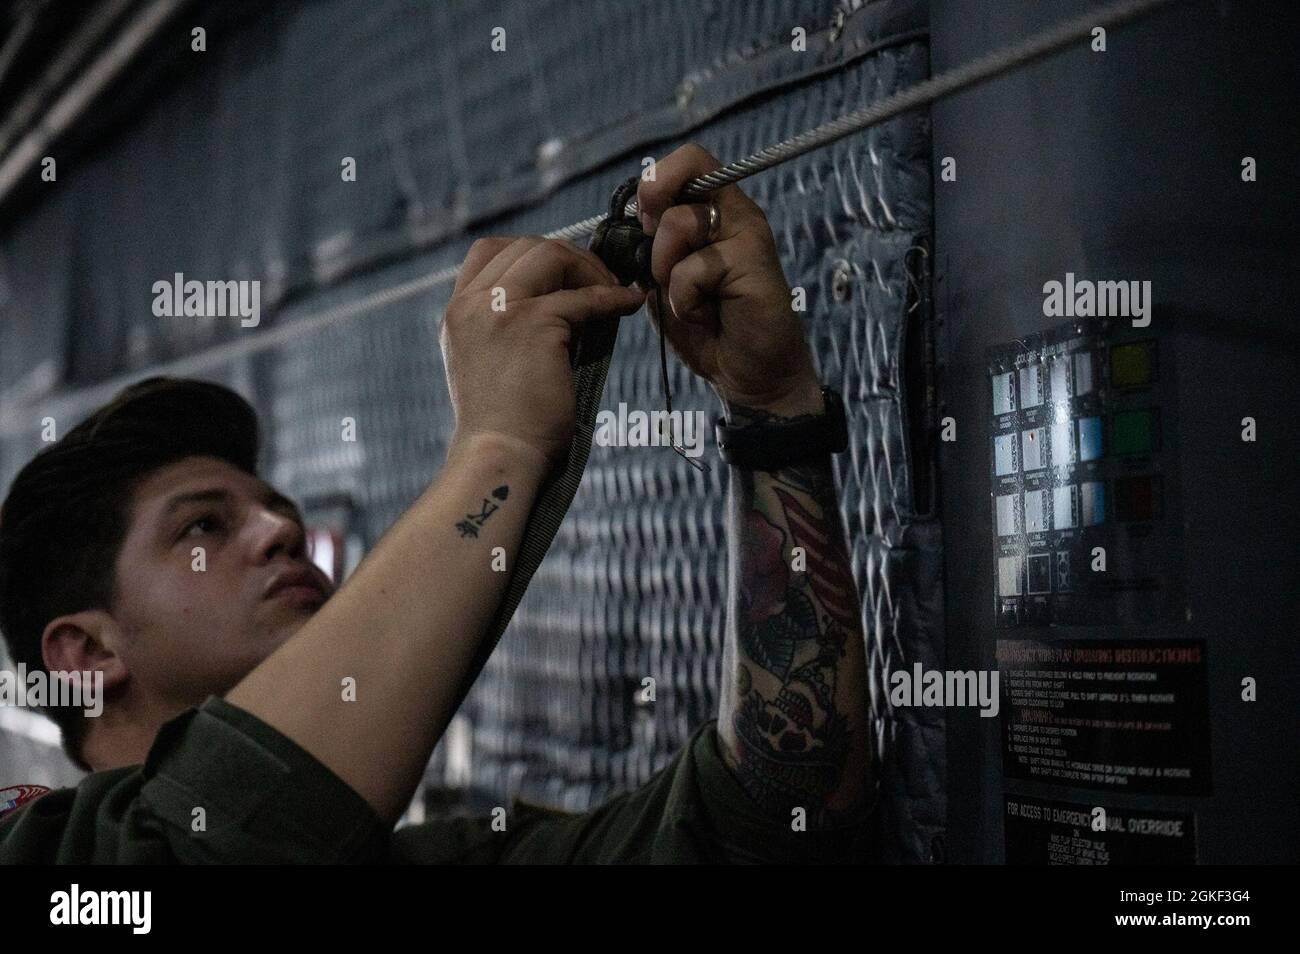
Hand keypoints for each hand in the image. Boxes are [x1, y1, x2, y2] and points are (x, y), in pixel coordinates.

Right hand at [440, 237, 645, 465]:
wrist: (499, 456)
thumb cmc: (503, 424)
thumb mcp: (487, 362)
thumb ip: (504, 327)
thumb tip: (560, 304)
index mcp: (457, 312)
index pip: (489, 251)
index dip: (531, 251)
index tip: (563, 273)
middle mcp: (471, 304)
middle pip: (525, 245)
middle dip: (569, 256)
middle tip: (598, 280)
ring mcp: (499, 310)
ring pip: (551, 256)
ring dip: (589, 269)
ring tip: (611, 289)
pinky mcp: (532, 325)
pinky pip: (584, 296)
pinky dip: (612, 296)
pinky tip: (628, 304)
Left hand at [637, 143, 821, 416]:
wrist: (747, 372)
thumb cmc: (708, 327)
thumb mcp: (664, 280)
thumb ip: (650, 248)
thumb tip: (631, 223)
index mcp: (714, 211)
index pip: (688, 160)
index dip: (656, 181)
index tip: (645, 224)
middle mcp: (733, 212)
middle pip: (688, 163)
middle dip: (654, 209)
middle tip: (659, 254)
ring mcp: (747, 233)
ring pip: (679, 221)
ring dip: (665, 269)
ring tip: (687, 298)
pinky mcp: (753, 260)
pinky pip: (692, 269)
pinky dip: (684, 301)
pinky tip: (705, 316)